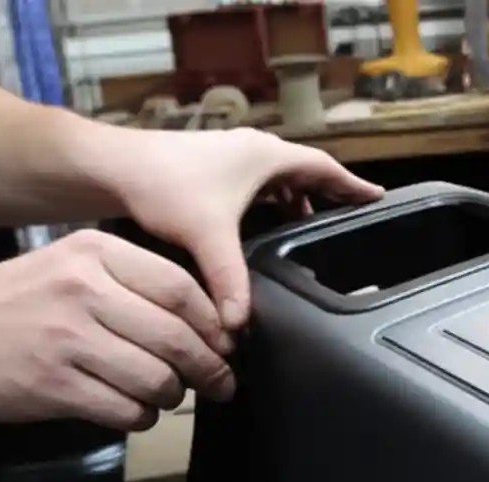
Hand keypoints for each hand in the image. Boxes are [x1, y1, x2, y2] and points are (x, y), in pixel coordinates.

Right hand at [0, 229, 234, 430]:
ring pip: (157, 379)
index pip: (181, 288)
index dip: (215, 324)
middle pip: (177, 337)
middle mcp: (82, 291)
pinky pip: (125, 410)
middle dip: (210, 367)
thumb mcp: (70, 267)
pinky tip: (134, 410)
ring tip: (167, 394)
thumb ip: (132, 283)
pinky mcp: (52, 385)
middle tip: (221, 381)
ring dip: (173, 395)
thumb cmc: (14, 303)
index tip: (229, 343)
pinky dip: (141, 417)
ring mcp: (66, 339)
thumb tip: (209, 320)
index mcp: (94, 254)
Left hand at [117, 128, 383, 329]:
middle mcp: (251, 151)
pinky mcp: (207, 170)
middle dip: (325, 196)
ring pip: (276, 180)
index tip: (378, 198)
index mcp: (265, 157)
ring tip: (306, 227)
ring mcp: (228, 158)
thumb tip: (241, 322)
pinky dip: (267, 205)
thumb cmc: (161, 184)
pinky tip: (259, 230)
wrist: (110, 167)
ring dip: (293, 201)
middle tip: (344, 218)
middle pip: (303, 173)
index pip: (325, 169)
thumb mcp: (206, 237)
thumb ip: (230, 280)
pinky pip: (254, 187)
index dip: (353, 186)